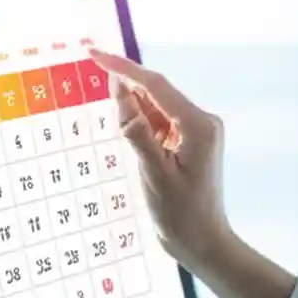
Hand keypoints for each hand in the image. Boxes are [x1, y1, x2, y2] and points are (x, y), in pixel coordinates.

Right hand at [89, 48, 232, 271]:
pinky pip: (159, 123)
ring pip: (155, 107)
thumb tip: (121, 95)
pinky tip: (127, 129)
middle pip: (156, 92)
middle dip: (125, 86)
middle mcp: (201, 122)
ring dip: (131, 108)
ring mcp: (196, 131)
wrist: (203, 243)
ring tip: (116, 124)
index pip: (155, 85)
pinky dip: (140, 123)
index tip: (94, 53)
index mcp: (198, 125)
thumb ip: (138, 133)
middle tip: (95, 80)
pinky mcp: (189, 142)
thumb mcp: (154, 174)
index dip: (123, 68)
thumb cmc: (181, 214)